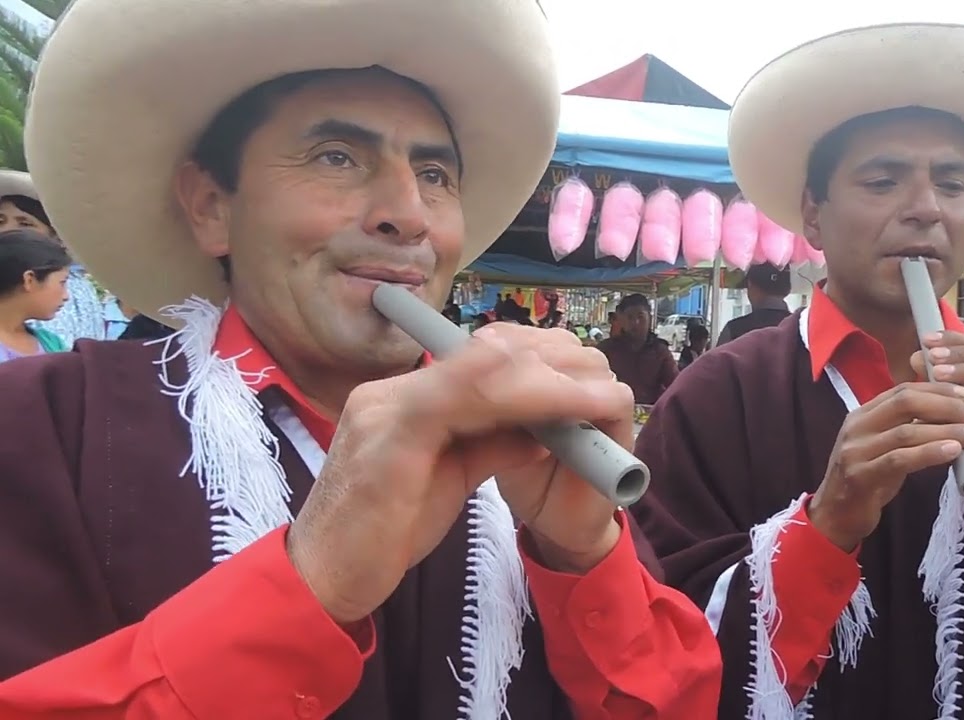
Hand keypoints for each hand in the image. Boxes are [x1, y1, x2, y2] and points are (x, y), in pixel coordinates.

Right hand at [286, 324, 632, 623]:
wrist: (321, 581)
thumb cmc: (381, 535)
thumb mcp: (446, 478)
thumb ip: (487, 442)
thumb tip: (545, 423)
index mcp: (398, 399)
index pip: (477, 360)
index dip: (538, 364)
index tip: (585, 378)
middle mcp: (388, 394)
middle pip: (484, 354)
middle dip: (553, 363)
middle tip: (603, 379)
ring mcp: (384, 411)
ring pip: (481, 369)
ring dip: (549, 381)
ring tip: (599, 395)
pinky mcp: (389, 440)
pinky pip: (462, 401)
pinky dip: (520, 402)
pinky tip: (560, 412)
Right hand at [808, 383, 963, 551]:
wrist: (835, 516)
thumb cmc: (867, 480)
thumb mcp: (883, 447)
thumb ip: (905, 427)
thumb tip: (948, 411)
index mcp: (862, 415)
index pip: (904, 390)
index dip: (939, 389)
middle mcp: (856, 427)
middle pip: (905, 402)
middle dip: (947, 405)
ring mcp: (856, 451)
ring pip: (907, 431)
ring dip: (948, 430)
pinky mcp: (860, 476)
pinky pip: (900, 459)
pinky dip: (930, 452)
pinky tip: (954, 452)